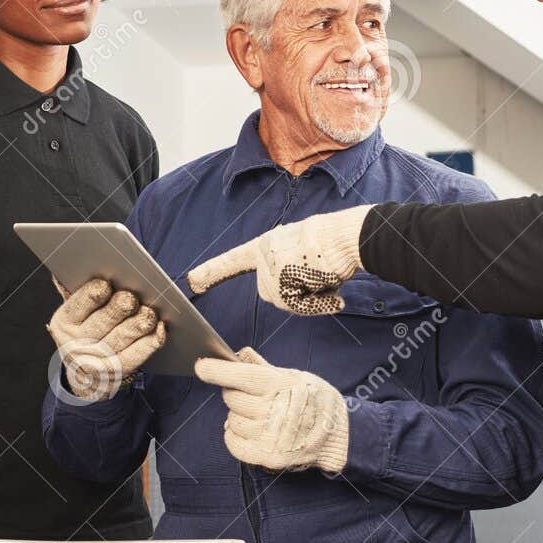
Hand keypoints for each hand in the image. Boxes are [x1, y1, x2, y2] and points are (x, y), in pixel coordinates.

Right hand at [47, 278, 166, 401]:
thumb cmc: (84, 330)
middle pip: (104, 320)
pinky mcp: (119, 371)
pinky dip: (151, 340)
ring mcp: (98, 359)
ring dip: (140, 321)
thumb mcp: (75, 312)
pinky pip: (138, 354)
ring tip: (151, 310)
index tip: (106, 283)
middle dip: (120, 306)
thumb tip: (77, 262)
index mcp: (65, 321)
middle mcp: (78, 342)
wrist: (85, 376)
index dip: (94, 293)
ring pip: (123, 336)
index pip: (79, 304)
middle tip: (131, 297)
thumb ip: (77, 289)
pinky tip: (160, 327)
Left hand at [185, 204, 372, 315]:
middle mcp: (264, 252)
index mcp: (268, 244)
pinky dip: (316, 305)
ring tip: (327, 280)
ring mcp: (270, 264)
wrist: (350, 236)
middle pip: (270, 293)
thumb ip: (289, 271)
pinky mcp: (281, 275)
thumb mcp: (304, 254)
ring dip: (308, 300)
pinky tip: (331, 292)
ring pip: (282, 301)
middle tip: (320, 281)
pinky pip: (295, 306)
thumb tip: (290, 294)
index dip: (214, 271)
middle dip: (296, 296)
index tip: (192, 280)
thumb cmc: (335, 245)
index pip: (235, 259)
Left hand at [194, 348, 349, 472]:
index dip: (217, 370)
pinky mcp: (267, 456)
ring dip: (238, 415)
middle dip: (235, 393)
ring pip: (231, 420)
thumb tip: (240, 353)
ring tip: (258, 414)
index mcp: (282, 385)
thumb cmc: (315, 400)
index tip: (201, 366)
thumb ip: (264, 368)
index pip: (240, 376)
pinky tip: (248, 430)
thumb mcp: (295, 376)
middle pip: (231, 397)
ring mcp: (271, 436)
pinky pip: (233, 443)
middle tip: (252, 395)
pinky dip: (235, 435)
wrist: (339, 435)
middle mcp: (275, 410)